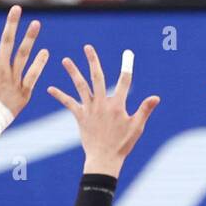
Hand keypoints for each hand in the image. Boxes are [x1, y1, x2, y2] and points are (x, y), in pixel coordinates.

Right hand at [0, 6, 49, 119]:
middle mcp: (1, 70)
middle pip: (7, 42)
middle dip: (12, 24)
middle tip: (18, 8)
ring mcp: (13, 80)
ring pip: (23, 54)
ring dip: (30, 38)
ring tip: (36, 24)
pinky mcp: (24, 92)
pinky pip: (33, 75)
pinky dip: (39, 63)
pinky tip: (45, 52)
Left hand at [48, 45, 159, 176]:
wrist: (104, 159)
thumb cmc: (122, 144)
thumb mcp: (137, 127)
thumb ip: (145, 110)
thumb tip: (156, 97)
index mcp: (117, 105)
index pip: (124, 82)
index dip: (127, 66)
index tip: (128, 54)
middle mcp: (102, 104)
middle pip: (97, 77)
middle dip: (93, 61)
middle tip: (88, 47)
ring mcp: (90, 109)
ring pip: (80, 86)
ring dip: (73, 72)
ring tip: (65, 60)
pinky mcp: (80, 117)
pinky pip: (69, 103)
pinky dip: (60, 96)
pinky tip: (50, 88)